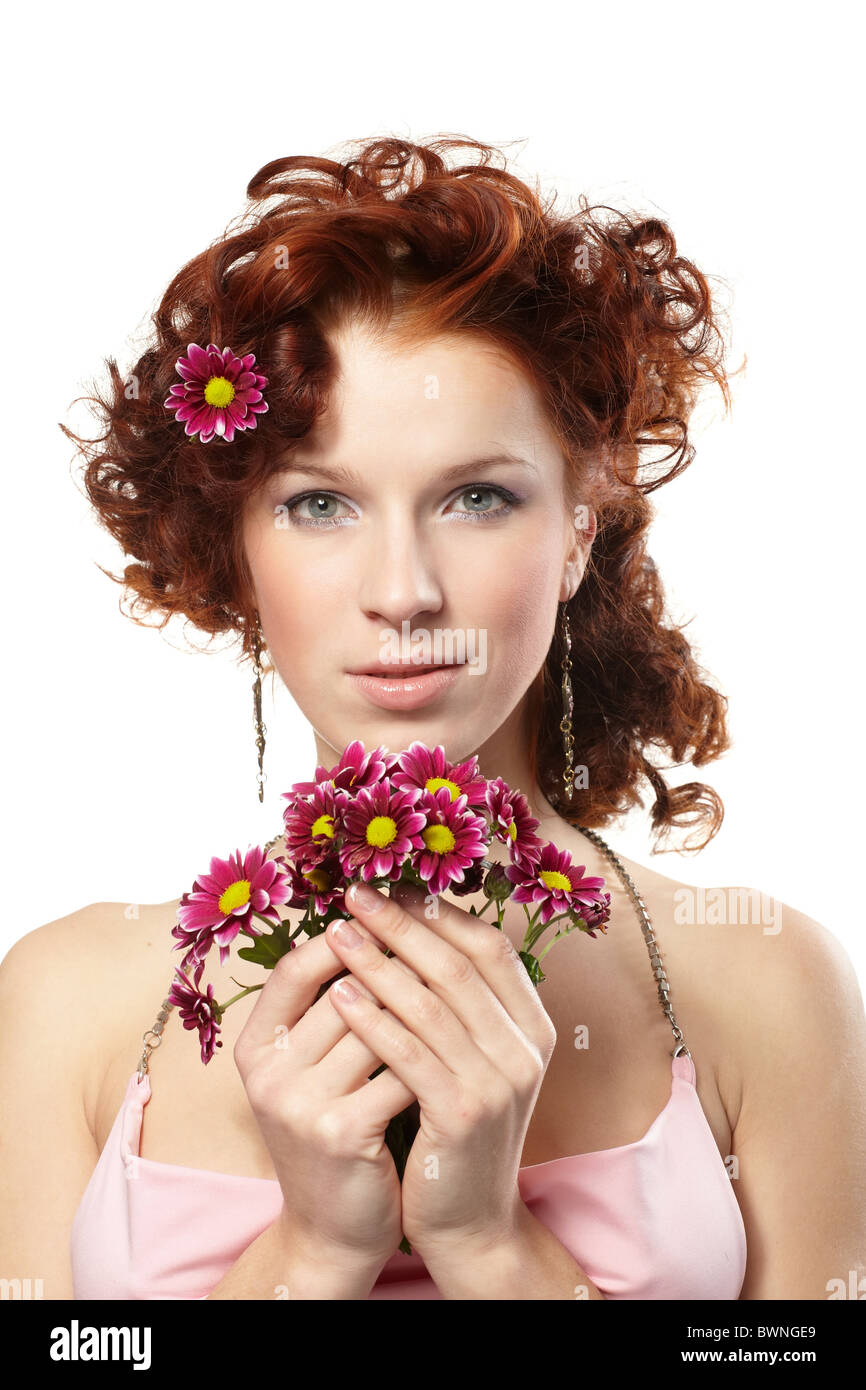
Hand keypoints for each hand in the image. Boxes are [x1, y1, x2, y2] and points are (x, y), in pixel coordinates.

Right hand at [232, 921, 422, 1272]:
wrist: (333, 1228)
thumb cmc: (334, 1130)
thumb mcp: (311, 1069)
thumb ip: (326, 1010)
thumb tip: (375, 929)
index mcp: (255, 1045)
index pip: (296, 967)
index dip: (345, 937)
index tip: (392, 917)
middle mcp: (267, 1071)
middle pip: (345, 989)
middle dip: (400, 968)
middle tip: (443, 949)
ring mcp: (299, 1103)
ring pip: (378, 1026)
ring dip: (422, 1009)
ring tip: (457, 993)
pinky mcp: (340, 1133)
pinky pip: (400, 1072)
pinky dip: (431, 1057)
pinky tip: (457, 1048)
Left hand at [327, 881, 556, 1258]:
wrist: (472, 1222)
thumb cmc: (461, 1131)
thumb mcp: (479, 1062)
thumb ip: (464, 1006)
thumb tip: (418, 929)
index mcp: (533, 1027)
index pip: (489, 948)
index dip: (439, 915)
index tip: (393, 889)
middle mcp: (525, 1049)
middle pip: (457, 966)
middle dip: (402, 924)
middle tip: (356, 895)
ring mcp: (499, 1082)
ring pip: (429, 1003)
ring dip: (377, 962)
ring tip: (336, 934)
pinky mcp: (462, 1114)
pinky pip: (409, 1052)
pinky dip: (372, 1017)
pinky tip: (338, 994)